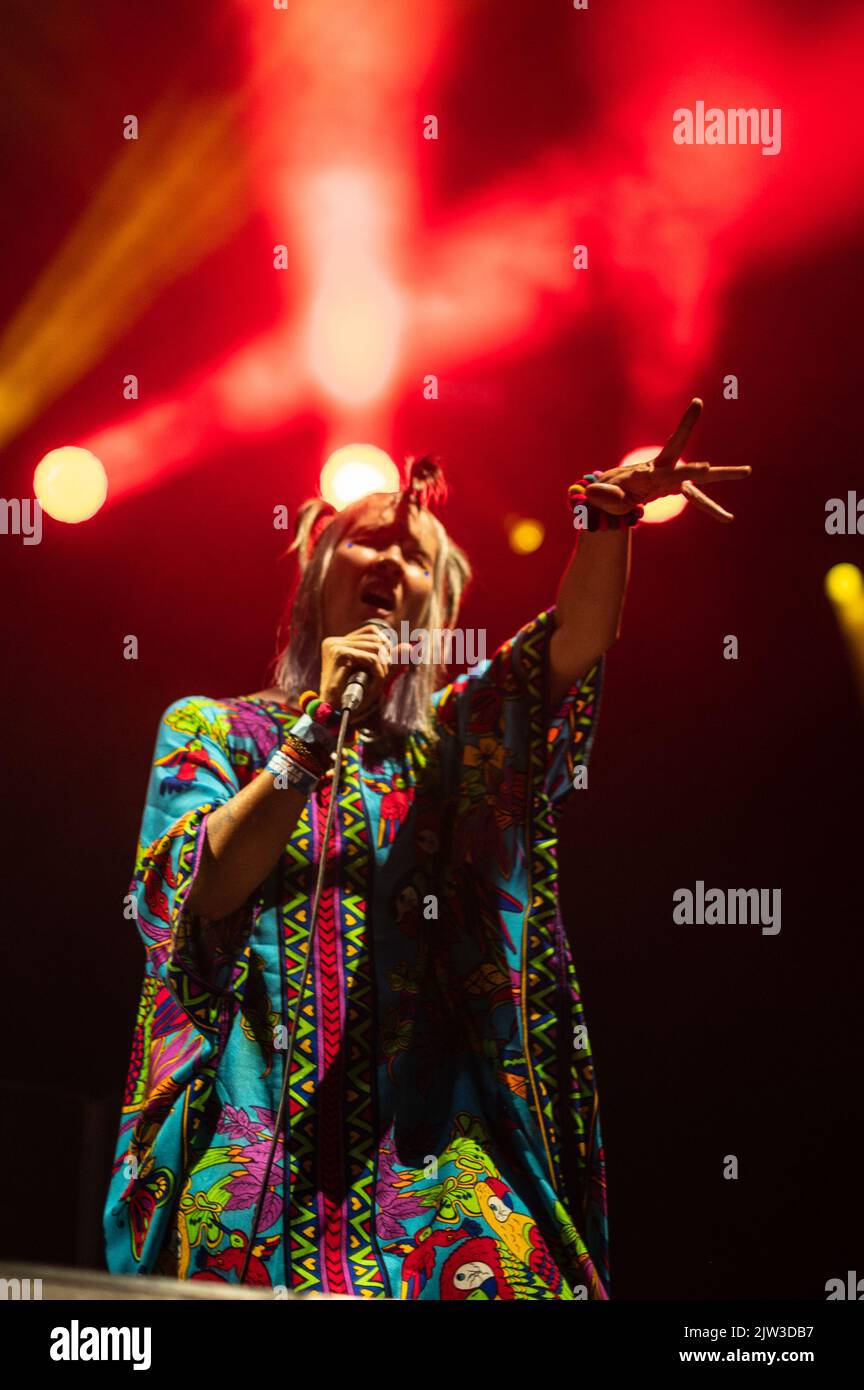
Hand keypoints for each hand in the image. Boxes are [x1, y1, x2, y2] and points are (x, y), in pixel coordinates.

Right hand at [320, 624, 409, 717]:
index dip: (385, 646)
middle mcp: (335, 641)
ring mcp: (336, 646)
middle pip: (376, 639)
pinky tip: (374, 684)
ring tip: (376, 683)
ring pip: (376, 647)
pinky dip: (378, 672)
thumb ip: (390, 659)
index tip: (385, 665)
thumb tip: (409, 646)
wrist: (335, 713)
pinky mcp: (340, 654)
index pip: (371, 631)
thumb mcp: (374, 673)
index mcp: (339, 642)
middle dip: (386, 659)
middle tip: (381, 678)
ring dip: (383, 668)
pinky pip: (371, 658)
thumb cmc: (352, 695)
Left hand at [583, 398, 750, 522]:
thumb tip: (590, 491)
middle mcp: (664, 471)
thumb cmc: (609, 489)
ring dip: (724, 475)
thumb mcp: (602, 493)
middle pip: (684, 464)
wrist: (617, 488)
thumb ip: (599, 492)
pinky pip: (699, 499)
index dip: (663, 473)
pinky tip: (727, 519)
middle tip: (711, 459)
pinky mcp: (678, 487)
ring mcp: (673, 478)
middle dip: (696, 455)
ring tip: (747, 471)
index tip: (674, 471)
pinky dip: (712, 509)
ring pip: (700, 479)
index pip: (658, 471)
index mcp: (646, 473)